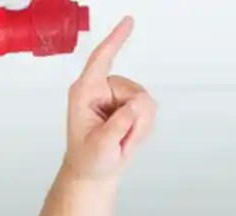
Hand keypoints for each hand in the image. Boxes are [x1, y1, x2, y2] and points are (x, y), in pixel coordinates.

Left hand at [62, 16, 156, 181]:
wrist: (94, 172)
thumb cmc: (89, 159)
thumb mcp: (101, 146)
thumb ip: (118, 125)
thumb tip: (135, 105)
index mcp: (85, 93)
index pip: (102, 60)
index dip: (115, 40)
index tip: (128, 21)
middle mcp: (101, 90)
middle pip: (135, 93)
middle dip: (135, 120)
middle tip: (120, 142)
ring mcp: (116, 96)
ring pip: (146, 102)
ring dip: (139, 126)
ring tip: (121, 141)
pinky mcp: (128, 104)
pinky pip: (150, 110)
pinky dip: (143, 128)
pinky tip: (128, 138)